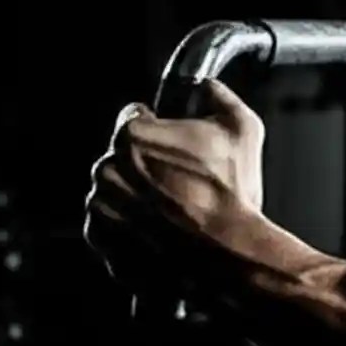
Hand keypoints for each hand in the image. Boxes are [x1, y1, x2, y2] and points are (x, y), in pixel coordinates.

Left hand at [83, 80, 265, 287]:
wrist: (228, 257)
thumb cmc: (232, 196)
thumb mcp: (244, 130)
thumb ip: (220, 96)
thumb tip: (208, 88)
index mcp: (131, 138)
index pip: (133, 118)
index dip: (159, 128)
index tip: (177, 146)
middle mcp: (106, 172)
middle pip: (120, 157)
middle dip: (146, 167)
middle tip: (182, 183)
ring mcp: (101, 211)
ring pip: (113, 193)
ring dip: (136, 198)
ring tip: (175, 212)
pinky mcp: (103, 243)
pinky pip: (109, 228)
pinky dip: (130, 229)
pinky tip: (163, 232)